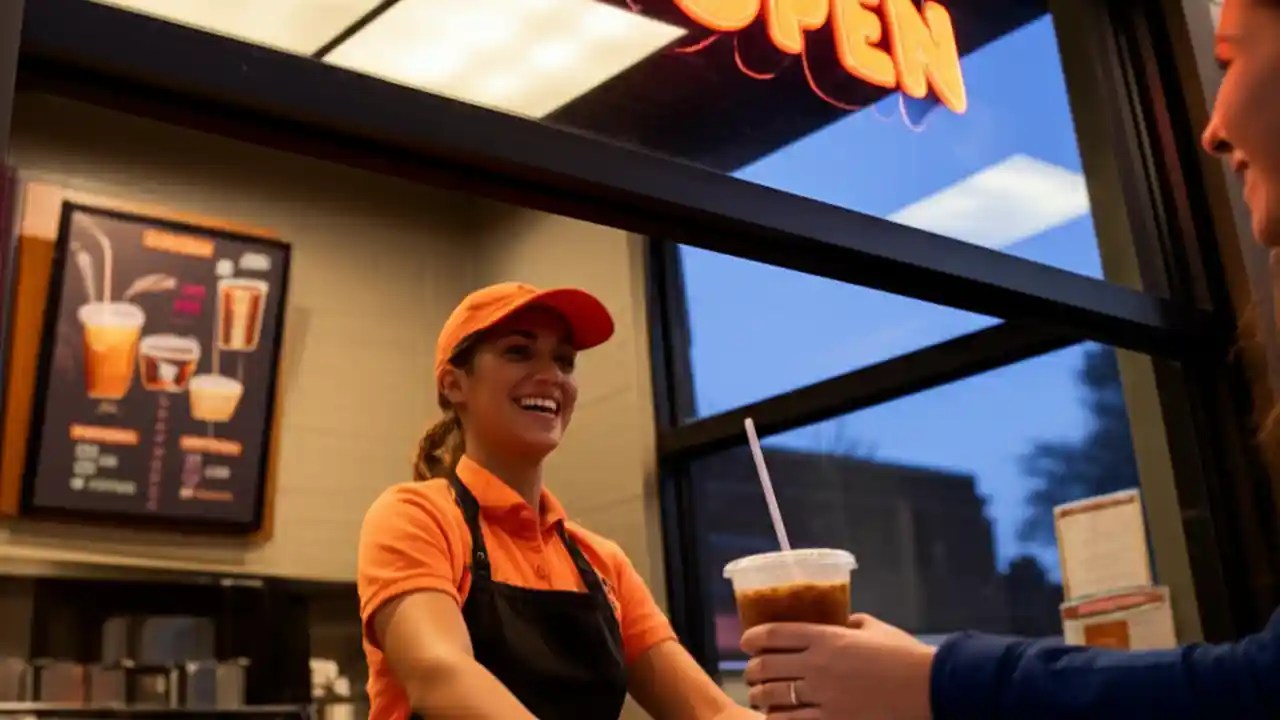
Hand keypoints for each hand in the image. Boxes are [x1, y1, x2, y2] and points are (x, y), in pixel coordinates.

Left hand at [741, 614, 935, 718]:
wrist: (930, 688)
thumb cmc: (905, 656)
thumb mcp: (875, 629)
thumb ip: (852, 623)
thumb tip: (840, 621)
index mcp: (826, 636)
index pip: (773, 634)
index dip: (752, 638)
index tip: (746, 642)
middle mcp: (817, 665)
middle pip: (766, 666)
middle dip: (753, 670)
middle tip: (752, 673)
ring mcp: (822, 696)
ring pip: (772, 696)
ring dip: (760, 696)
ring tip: (759, 697)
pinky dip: (777, 719)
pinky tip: (774, 717)